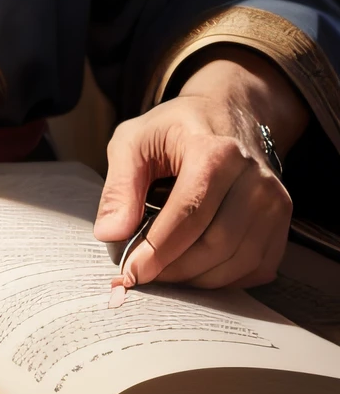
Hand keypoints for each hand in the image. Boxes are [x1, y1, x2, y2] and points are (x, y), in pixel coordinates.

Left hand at [93, 48, 308, 289]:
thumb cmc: (175, 130)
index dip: (158, 250)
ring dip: (197, 279)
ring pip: (237, 262)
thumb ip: (119, 187)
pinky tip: (196, 268)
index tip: (131, 271)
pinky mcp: (282, 221)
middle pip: (216, 244)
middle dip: (175, 269)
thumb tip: (110, 234)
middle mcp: (253, 177)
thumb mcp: (133, 141)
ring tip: (166, 272)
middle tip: (144, 275)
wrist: (228, 114)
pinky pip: (255, 268)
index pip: (188, 214)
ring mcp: (274, 201)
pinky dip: (223, 279)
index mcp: (214, 151)